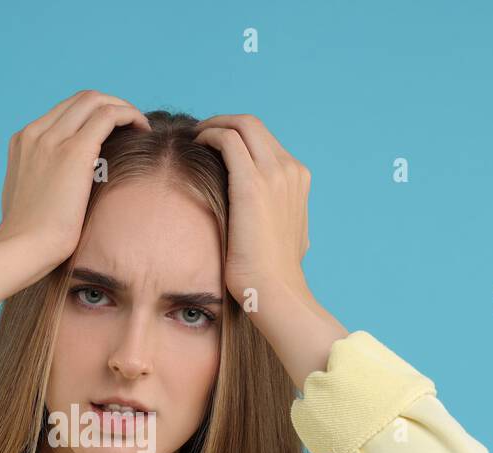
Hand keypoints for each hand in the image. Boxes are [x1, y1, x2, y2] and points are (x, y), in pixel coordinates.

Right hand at [0, 89, 151, 269]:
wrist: (21, 250)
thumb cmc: (27, 240)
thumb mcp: (27, 200)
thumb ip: (39, 182)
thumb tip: (58, 187)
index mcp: (23, 142)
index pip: (64, 112)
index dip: (92, 116)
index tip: (112, 134)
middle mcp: (35, 133)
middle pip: (80, 100)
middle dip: (110, 105)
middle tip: (131, 126)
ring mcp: (53, 139)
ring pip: (95, 100)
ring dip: (122, 108)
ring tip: (140, 126)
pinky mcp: (73, 151)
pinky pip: (108, 115)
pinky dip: (129, 116)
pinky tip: (143, 130)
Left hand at [192, 114, 310, 309]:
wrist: (275, 290)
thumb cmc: (272, 273)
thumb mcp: (284, 235)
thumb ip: (278, 215)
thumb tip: (267, 220)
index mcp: (298, 179)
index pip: (265, 141)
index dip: (238, 136)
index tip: (215, 144)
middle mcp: (290, 170)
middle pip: (253, 125)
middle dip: (223, 122)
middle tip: (199, 133)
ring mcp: (275, 173)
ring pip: (241, 125)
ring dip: (214, 125)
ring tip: (194, 137)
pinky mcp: (252, 183)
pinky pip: (228, 140)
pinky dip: (209, 135)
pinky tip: (194, 146)